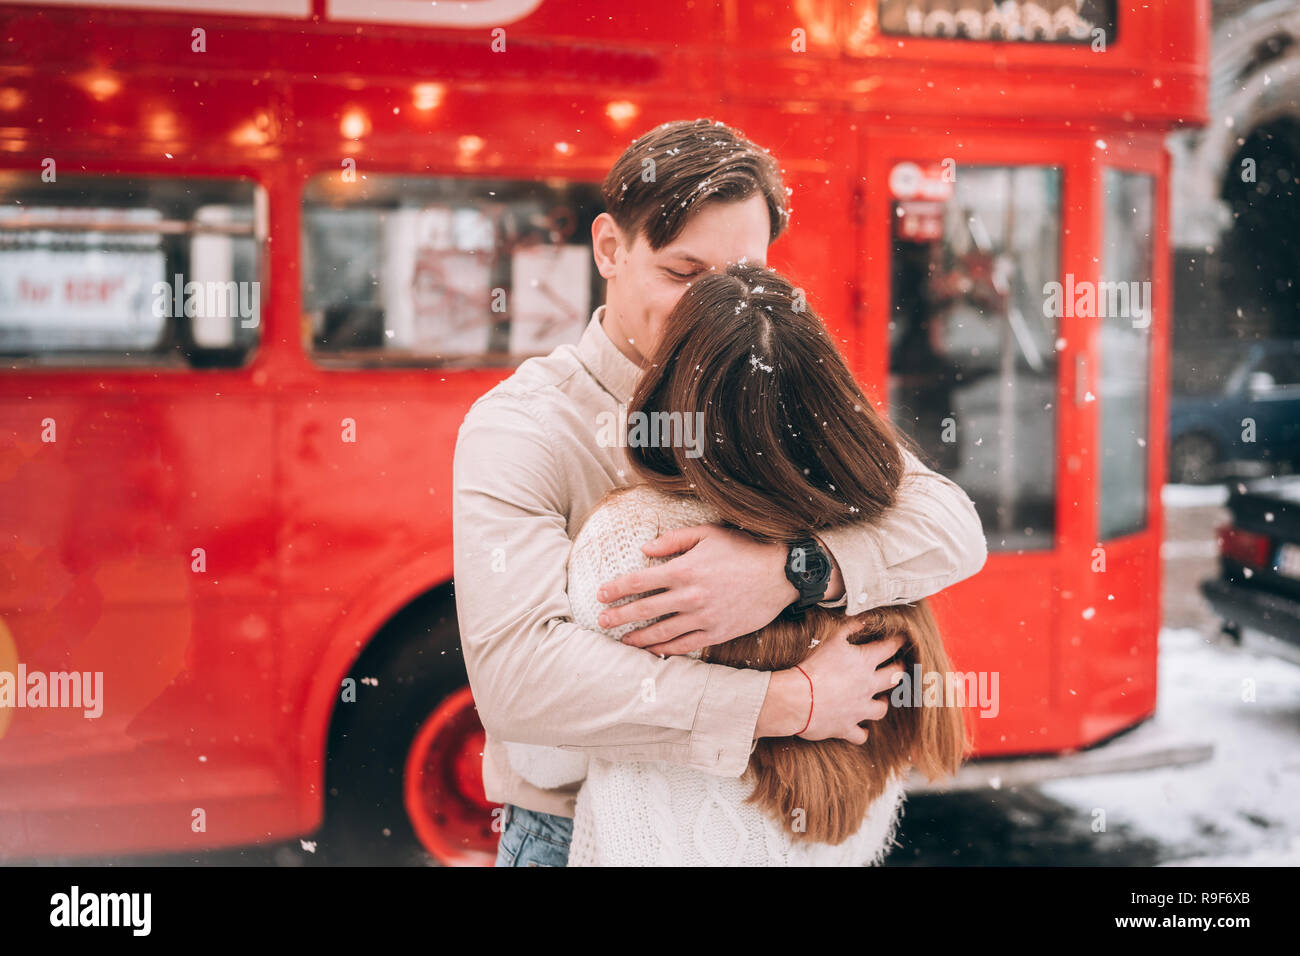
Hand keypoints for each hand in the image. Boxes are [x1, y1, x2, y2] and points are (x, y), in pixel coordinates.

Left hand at [596, 524, 796, 655]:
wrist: (781, 573)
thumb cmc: (744, 548)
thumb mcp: (708, 534)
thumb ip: (673, 540)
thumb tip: (644, 549)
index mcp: (684, 569)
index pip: (639, 581)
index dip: (616, 589)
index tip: (600, 594)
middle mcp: (690, 596)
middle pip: (644, 609)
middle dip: (619, 616)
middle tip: (601, 621)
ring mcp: (703, 617)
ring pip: (662, 632)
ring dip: (638, 638)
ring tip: (622, 641)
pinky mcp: (717, 633)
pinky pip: (686, 645)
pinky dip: (667, 650)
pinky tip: (653, 652)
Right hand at [756, 621, 904, 744]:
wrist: (797, 699)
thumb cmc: (813, 667)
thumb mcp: (832, 640)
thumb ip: (851, 628)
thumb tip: (866, 619)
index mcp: (864, 663)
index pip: (889, 648)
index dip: (897, 641)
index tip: (902, 638)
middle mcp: (867, 686)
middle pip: (894, 677)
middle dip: (898, 670)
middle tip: (898, 666)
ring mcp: (859, 709)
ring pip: (882, 708)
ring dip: (883, 703)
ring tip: (882, 699)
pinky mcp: (846, 727)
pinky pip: (860, 735)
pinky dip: (861, 732)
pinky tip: (861, 729)